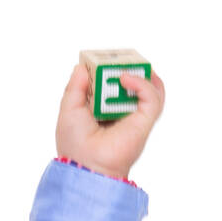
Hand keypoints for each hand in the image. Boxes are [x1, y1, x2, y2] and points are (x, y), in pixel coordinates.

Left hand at [55, 63, 164, 179]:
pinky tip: (125, 78)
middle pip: (136, 83)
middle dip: (130, 66)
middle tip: (120, 56)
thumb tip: (81, 67)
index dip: (112, 69)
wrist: (85, 165)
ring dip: (140, 72)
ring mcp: (135, 116)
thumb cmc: (75, 143)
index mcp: (105, 109)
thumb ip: (76, 87)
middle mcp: (123, 112)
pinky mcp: (145, 121)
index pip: (115, 84)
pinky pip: (152, 97)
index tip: (103, 59)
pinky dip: (142, 84)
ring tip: (125, 65)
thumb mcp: (69, 109)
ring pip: (150, 88)